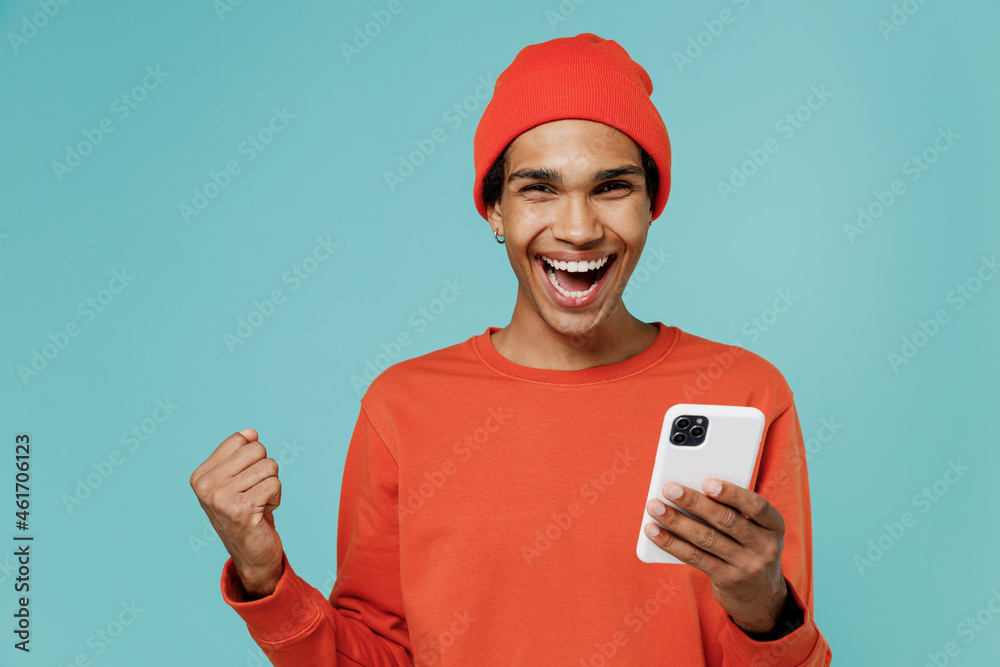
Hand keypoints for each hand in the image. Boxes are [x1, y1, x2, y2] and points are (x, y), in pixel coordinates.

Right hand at [190, 428, 283, 597]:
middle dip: (265, 470)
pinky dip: (276, 498)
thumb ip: (241, 454)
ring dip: (271, 486)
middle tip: (255, 493)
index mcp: (200, 476)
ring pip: (269, 466)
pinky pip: (275, 484)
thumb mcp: (238, 480)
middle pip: (257, 449)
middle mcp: (206, 486)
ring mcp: (221, 498)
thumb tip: (251, 433)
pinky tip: (263, 512)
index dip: (252, 458)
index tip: (244, 481)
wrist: (251, 555)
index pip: (240, 440)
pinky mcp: (241, 509)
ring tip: (258, 504)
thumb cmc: (246, 513)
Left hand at [643, 479, 786, 633]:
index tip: (707, 482)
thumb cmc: (751, 548)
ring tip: (654, 507)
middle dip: (694, 502)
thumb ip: (735, 511)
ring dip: (676, 521)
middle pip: (725, 520)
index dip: (732, 493)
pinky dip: (671, 543)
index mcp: (774, 525)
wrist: (762, 597)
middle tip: (669, 488)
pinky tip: (654, 531)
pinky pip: (695, 558)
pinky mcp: (727, 580)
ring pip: (706, 538)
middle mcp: (765, 546)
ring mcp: (747, 566)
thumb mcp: (757, 530)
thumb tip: (691, 488)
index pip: (756, 506)